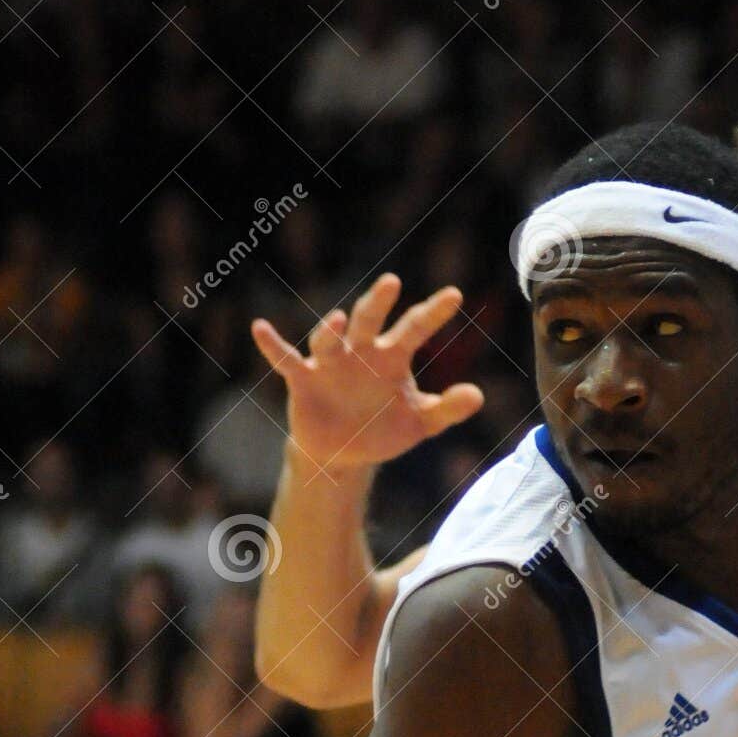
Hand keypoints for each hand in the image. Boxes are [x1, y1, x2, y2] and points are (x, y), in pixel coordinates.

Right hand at [251, 273, 484, 471]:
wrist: (344, 453)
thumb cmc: (384, 428)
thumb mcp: (420, 423)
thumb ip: (448, 409)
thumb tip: (478, 395)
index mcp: (392, 357)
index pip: (415, 329)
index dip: (434, 313)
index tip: (455, 295)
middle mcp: (360, 351)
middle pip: (369, 321)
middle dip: (378, 303)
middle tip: (391, 282)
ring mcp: (330, 363)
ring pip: (329, 338)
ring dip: (331, 330)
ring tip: (339, 320)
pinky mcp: (303, 380)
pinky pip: (286, 360)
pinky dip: (272, 345)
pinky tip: (259, 329)